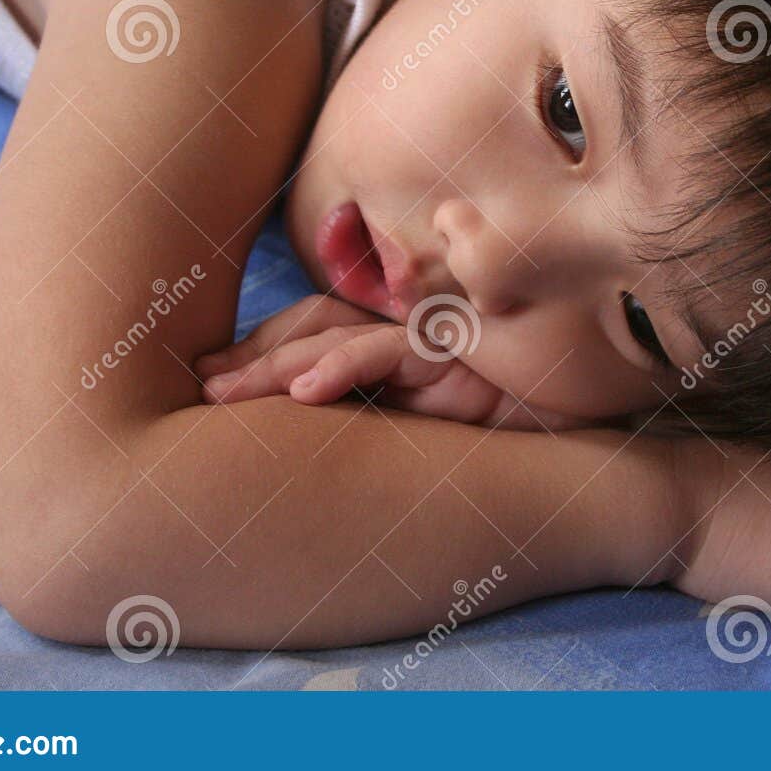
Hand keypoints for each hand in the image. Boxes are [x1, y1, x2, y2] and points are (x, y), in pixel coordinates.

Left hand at [195, 294, 505, 423]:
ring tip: (225, 395)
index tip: (205, 384)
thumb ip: (361, 431)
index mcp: (387, 354)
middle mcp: (400, 336)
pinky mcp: (450, 348)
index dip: (255, 354)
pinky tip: (304, 392)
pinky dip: (343, 367)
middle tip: (200, 387)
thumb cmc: (491, 444)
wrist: (570, 444)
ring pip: (335, 335)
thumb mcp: (409, 443)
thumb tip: (290, 440)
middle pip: (311, 326)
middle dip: (250, 357)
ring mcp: (424, 337)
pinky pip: (387, 350)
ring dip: (274, 366)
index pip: (309, 335)